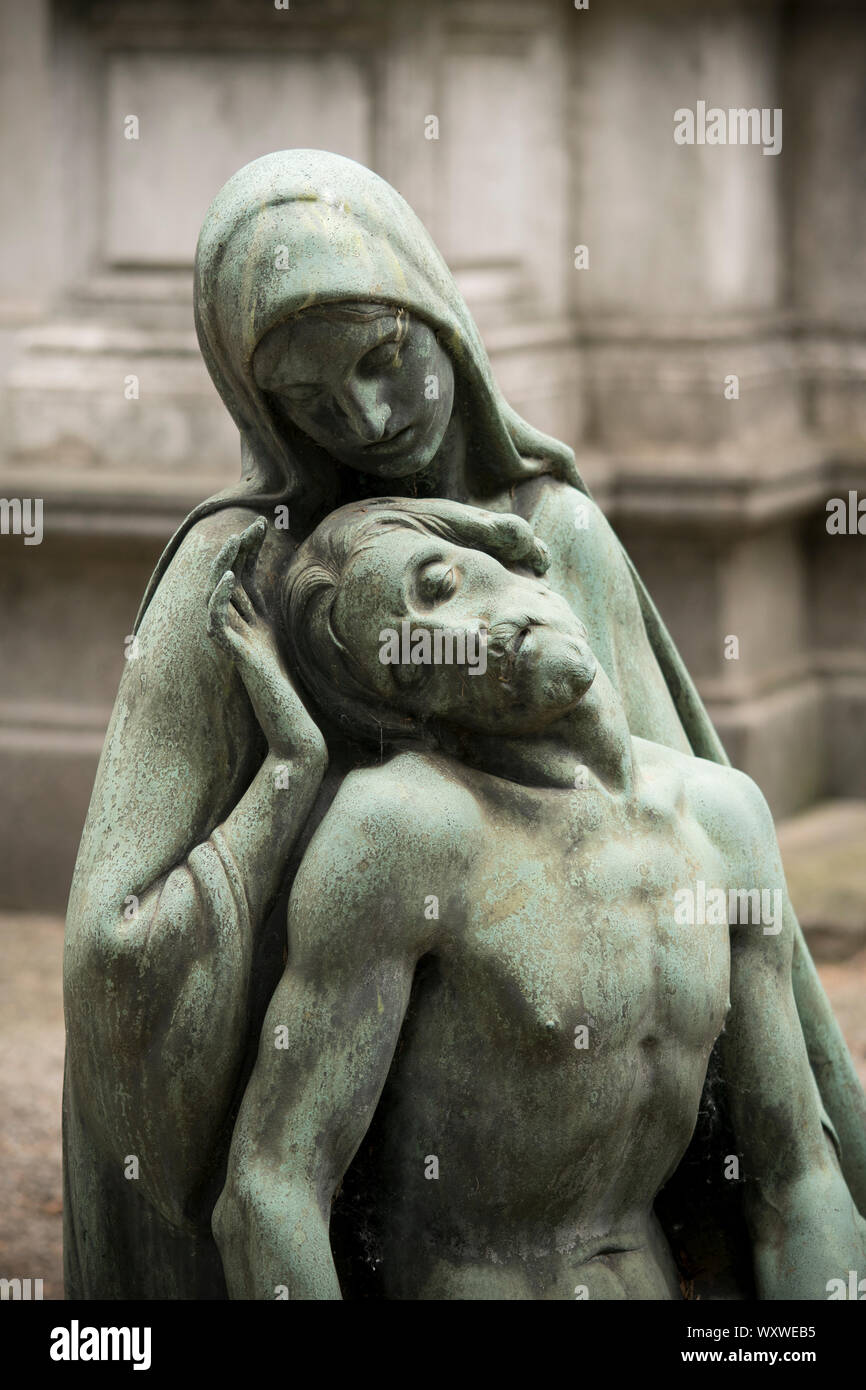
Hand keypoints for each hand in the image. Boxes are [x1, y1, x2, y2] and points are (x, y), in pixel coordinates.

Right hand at [207, 519, 325, 765]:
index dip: (249, 550)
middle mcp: (241, 631)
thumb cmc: (299, 698)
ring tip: (236, 540)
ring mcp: (236, 643)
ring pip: (217, 596)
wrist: (295, 732)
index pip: (246, 579)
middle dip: (238, 550)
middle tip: (254, 524)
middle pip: (230, 580)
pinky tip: (228, 579)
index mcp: (256, 626)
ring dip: (225, 565)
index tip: (263, 523)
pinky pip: (216, 623)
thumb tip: (320, 594)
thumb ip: (295, 625)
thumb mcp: (300, 649)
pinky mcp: (236, 657)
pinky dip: (218, 599)